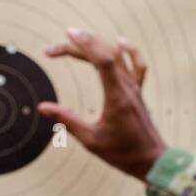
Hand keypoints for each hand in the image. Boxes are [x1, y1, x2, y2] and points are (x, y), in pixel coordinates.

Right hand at [36, 29, 167, 181]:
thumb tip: (42, 107)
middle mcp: (128, 88)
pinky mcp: (138, 93)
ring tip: (76, 41)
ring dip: (97, 46)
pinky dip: (130, 51)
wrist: (152, 161)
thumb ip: (66, 121)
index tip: (68, 34)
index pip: (102, 60)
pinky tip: (121, 42)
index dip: (85, 44)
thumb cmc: (123, 154)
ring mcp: (135, 89)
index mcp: (117, 97)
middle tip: (54, 49)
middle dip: (80, 46)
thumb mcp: (91, 140)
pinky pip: (137, 66)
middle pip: (105, 54)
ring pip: (118, 57)